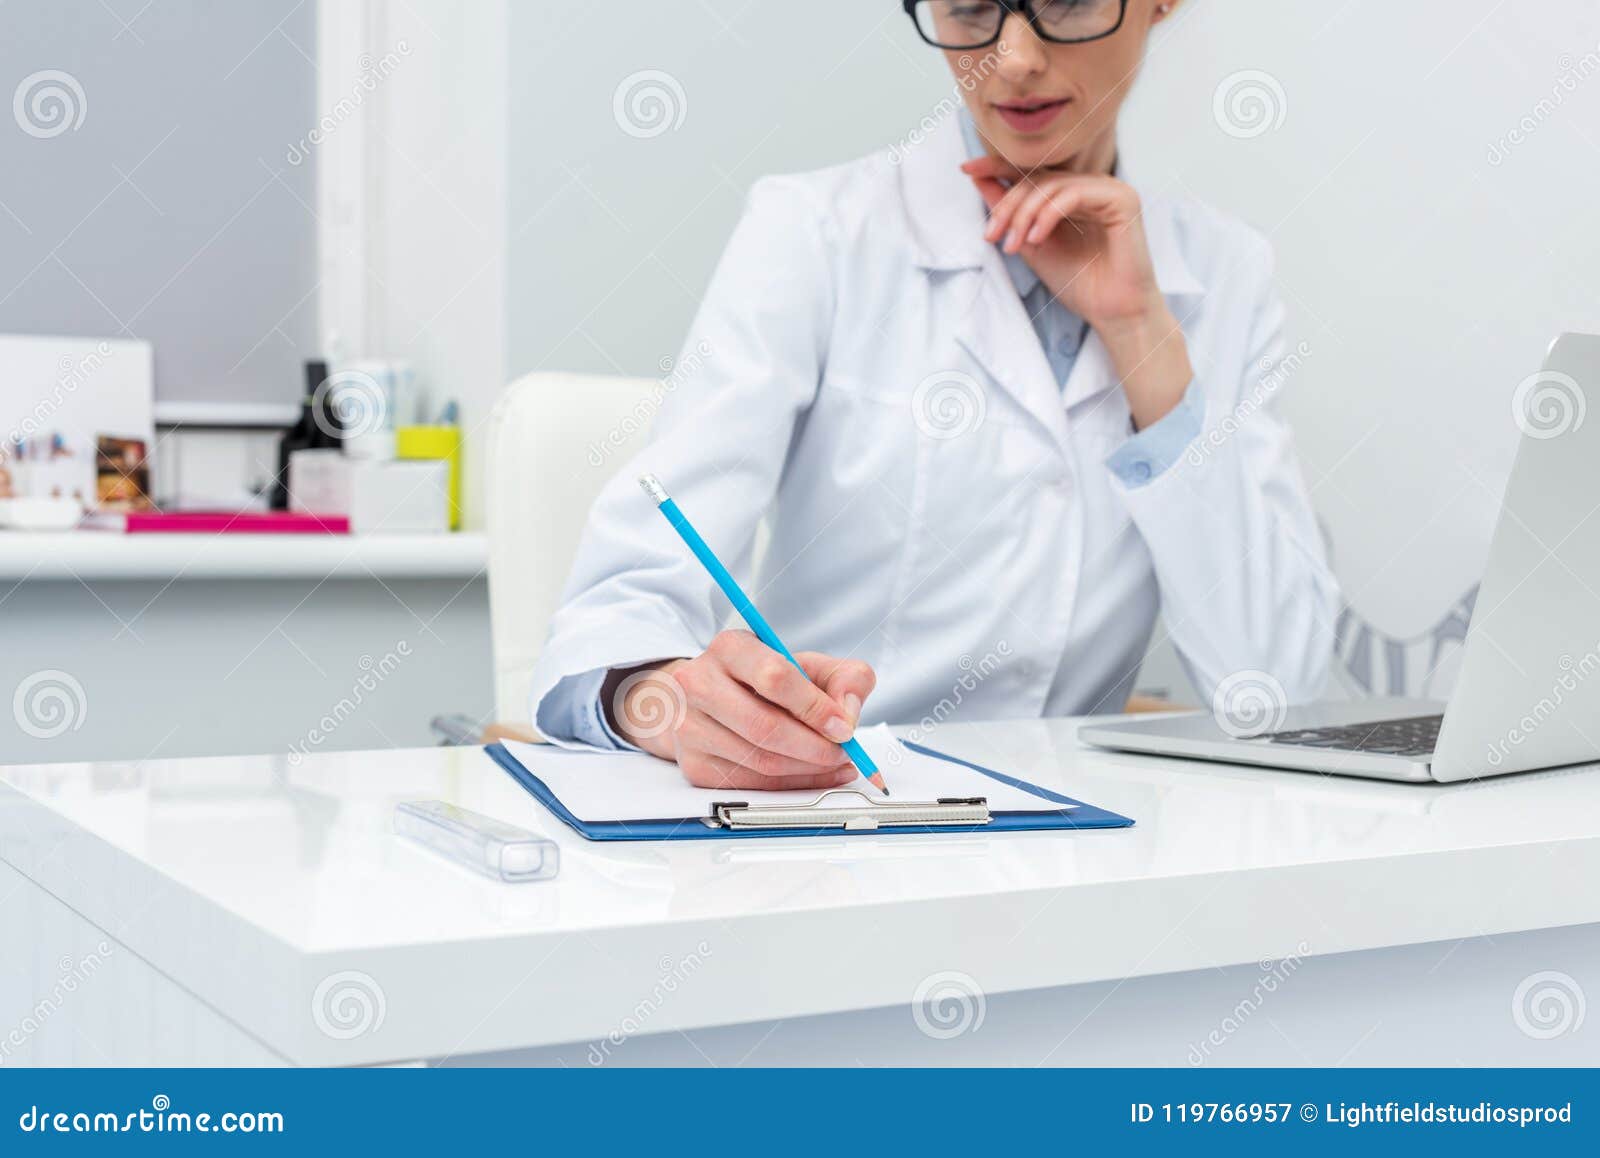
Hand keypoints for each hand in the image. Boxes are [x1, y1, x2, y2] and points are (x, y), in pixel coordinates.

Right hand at [605, 630, 876, 790]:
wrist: (705, 697)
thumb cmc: (760, 680)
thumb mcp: (805, 663)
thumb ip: (843, 677)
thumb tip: (849, 713)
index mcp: (730, 648)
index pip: (774, 677)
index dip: (815, 706)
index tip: (844, 726)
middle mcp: (699, 684)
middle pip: (764, 726)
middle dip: (815, 746)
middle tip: (843, 752)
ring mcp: (691, 728)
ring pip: (760, 761)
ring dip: (808, 769)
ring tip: (835, 763)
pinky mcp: (694, 765)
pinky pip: (752, 784)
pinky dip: (792, 785)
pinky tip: (815, 775)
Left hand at [962, 157, 1192, 428]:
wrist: (1111, 312)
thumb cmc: (1078, 284)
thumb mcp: (1030, 245)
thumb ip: (1009, 213)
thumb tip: (977, 178)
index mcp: (1072, 195)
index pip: (1032, 173)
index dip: (998, 166)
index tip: (966, 169)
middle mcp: (1091, 186)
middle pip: (1038, 179)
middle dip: (1008, 206)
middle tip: (991, 235)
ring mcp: (1109, 189)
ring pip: (1052, 185)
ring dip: (1024, 214)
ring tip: (1013, 245)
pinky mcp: (1122, 198)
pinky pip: (1075, 194)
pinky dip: (1049, 215)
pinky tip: (1036, 239)